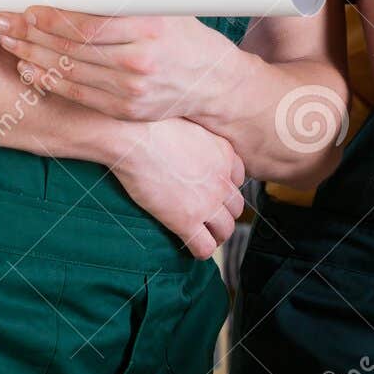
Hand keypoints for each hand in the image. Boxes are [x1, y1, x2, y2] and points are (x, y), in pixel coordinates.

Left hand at [0, 7, 236, 121]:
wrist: (214, 83)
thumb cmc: (187, 38)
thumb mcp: (167, 8)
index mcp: (151, 30)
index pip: (88, 26)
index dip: (52, 19)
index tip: (29, 8)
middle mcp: (140, 62)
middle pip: (72, 49)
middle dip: (31, 34)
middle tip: (5, 21)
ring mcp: (132, 90)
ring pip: (69, 72)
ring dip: (33, 56)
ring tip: (10, 41)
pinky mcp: (125, 109)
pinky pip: (78, 95)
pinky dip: (50, 81)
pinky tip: (30, 69)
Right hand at [108, 118, 245, 258]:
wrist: (134, 135)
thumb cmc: (151, 123)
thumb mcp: (188, 122)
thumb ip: (197, 138)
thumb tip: (188, 142)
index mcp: (224, 154)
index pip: (238, 178)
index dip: (225, 188)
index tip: (214, 193)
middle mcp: (221, 179)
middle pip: (236, 207)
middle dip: (225, 214)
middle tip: (210, 219)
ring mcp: (206, 201)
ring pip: (225, 229)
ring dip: (216, 235)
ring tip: (204, 237)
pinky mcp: (186, 220)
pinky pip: (204, 246)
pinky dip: (200, 251)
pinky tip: (190, 248)